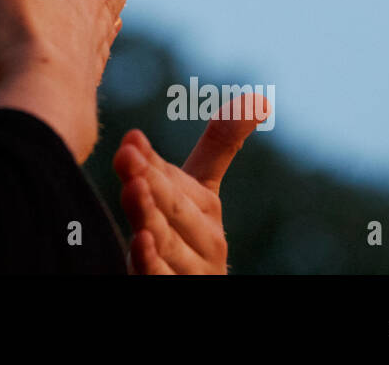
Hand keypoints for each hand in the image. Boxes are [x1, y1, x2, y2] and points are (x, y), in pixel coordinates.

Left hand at [112, 93, 269, 272]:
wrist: (193, 286)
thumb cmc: (191, 236)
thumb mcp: (198, 192)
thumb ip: (218, 147)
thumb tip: (260, 99)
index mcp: (206, 209)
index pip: (176, 178)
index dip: (153, 160)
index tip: (132, 138)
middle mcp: (203, 240)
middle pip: (176, 209)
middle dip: (152, 181)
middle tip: (127, 155)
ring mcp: (189, 269)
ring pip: (167, 243)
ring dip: (148, 215)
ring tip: (132, 189)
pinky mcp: (172, 289)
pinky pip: (160, 278)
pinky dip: (150, 261)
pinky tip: (138, 242)